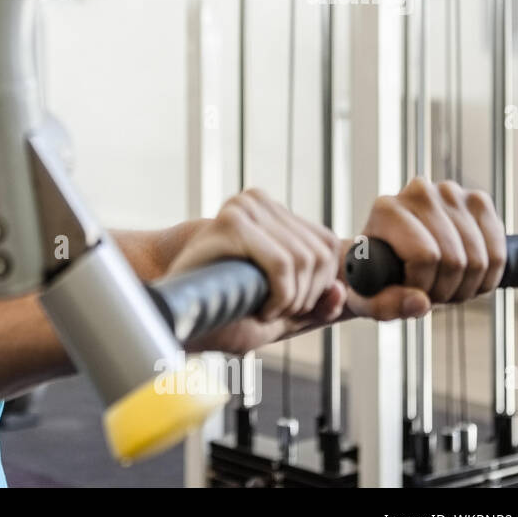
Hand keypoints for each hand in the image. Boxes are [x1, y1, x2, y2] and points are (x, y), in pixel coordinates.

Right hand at [167, 187, 346, 353]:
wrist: (175, 315)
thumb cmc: (223, 312)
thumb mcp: (283, 312)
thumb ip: (317, 304)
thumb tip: (342, 292)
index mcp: (271, 212)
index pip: (327, 243)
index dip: (319, 286)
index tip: (289, 307)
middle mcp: (257, 201)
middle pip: (321, 253)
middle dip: (306, 296)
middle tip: (274, 312)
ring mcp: (244, 207)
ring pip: (305, 259)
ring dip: (292, 300)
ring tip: (263, 309)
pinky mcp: (232, 222)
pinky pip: (283, 265)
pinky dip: (280, 297)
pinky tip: (260, 308)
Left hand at [349, 177, 506, 319]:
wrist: (391, 252)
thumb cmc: (374, 275)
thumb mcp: (367, 298)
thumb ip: (384, 305)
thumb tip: (421, 302)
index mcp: (386, 209)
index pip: (425, 256)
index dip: (424, 286)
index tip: (412, 292)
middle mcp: (420, 192)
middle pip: (454, 260)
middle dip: (445, 290)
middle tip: (431, 294)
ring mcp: (452, 193)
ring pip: (479, 260)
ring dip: (465, 287)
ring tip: (444, 286)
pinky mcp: (478, 201)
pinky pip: (498, 254)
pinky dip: (486, 278)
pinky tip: (464, 278)